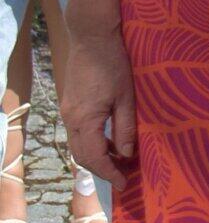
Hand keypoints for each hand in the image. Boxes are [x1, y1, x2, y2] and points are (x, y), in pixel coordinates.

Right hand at [59, 23, 136, 190]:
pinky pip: (78, 132)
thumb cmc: (113, 65)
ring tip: (119, 161)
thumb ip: (125, 128)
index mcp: (84, 120)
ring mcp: (67, 111)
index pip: (94, 157)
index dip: (109, 173)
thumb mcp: (126, 98)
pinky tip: (110, 141)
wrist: (91, 38)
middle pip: (82, 155)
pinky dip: (92, 142)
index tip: (124, 184)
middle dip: (101, 169)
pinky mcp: (69, 104)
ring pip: (78, 144)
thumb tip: (126, 154)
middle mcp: (70, 119)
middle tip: (122, 177)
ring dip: (96, 156)